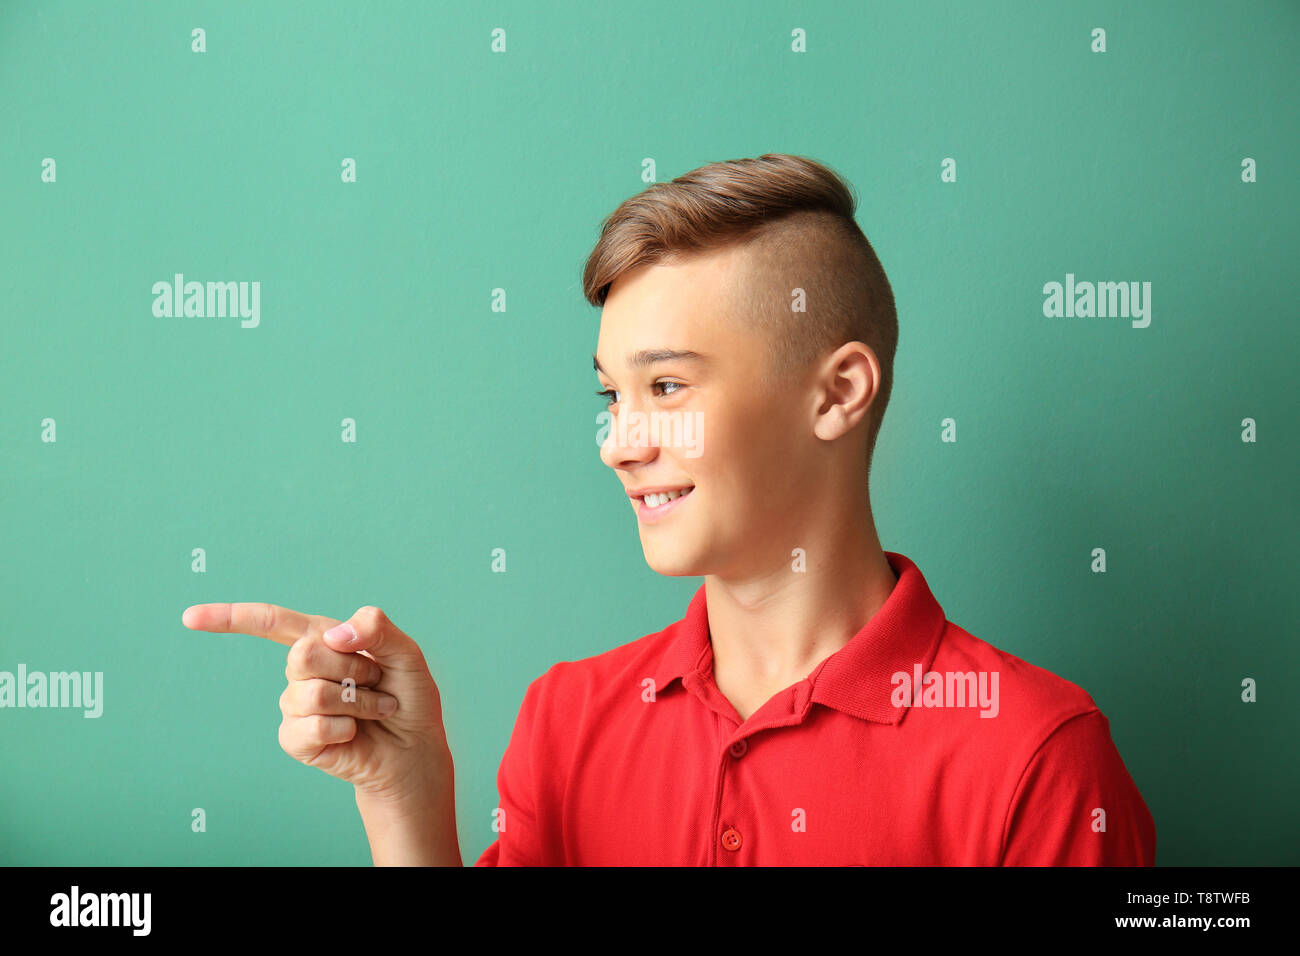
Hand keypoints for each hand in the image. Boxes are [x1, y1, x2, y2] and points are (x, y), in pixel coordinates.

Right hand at [182, 603, 449, 802]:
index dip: (229, 617)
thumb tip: (334, 634)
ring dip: (357, 701)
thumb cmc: (408, 696)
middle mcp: (303, 670)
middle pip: (303, 654)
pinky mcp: (297, 740)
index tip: (189, 617)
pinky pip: (310, 727)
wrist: (413, 749)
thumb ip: (377, 628)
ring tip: (374, 707)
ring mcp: (296, 706)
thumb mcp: (405, 652)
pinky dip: (343, 728)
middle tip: (376, 680)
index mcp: (323, 639)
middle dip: (351, 668)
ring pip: (311, 692)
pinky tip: (354, 732)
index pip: (271, 622)